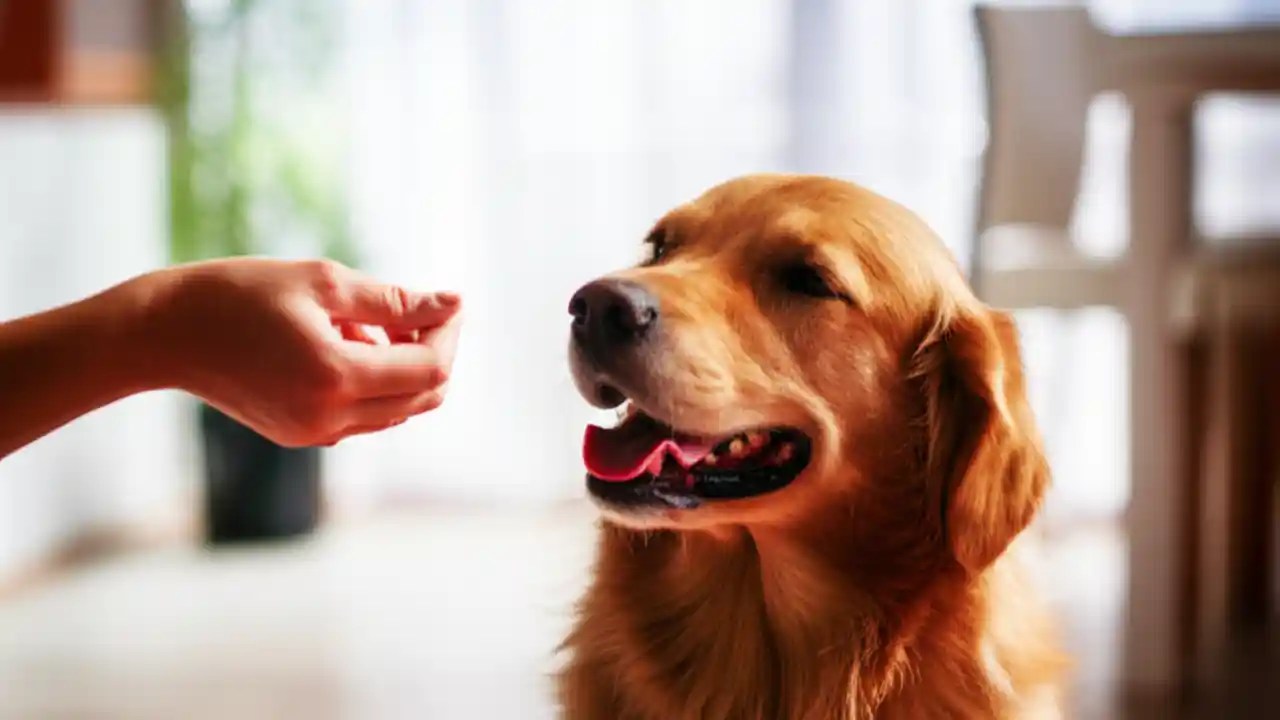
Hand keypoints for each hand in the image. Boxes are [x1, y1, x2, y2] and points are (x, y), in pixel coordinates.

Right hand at [140, 258, 460, 445]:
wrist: (162, 333)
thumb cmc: (239, 293)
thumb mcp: (323, 283)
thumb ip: (394, 300)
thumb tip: (452, 304)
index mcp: (337, 378)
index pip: (430, 369)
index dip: (448, 333)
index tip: (445, 301)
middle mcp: (330, 419)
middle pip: (423, 397)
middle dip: (432, 352)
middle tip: (412, 309)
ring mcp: (315, 435)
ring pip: (397, 410)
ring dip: (400, 367)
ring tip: (358, 323)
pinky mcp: (301, 437)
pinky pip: (364, 416)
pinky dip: (371, 382)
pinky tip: (339, 344)